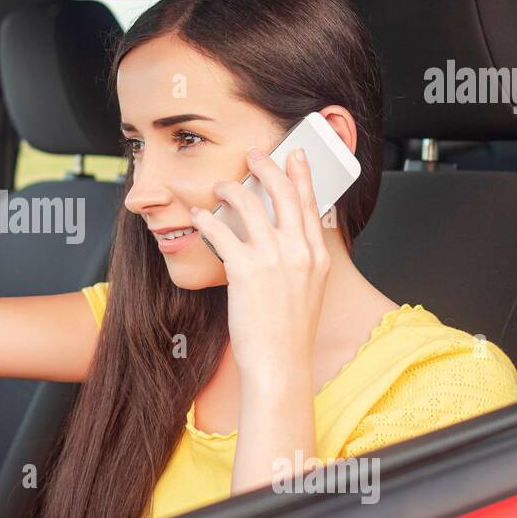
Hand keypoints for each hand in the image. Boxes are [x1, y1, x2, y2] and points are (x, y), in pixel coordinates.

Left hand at [190, 147, 329, 390]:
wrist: (280, 363)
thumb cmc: (289, 334)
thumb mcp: (310, 291)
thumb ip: (302, 261)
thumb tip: (288, 240)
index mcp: (317, 256)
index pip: (310, 203)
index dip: (301, 175)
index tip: (295, 155)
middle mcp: (299, 252)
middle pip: (283, 193)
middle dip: (266, 166)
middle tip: (253, 155)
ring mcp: (273, 259)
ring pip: (248, 205)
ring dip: (231, 189)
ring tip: (220, 187)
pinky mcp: (245, 270)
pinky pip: (221, 231)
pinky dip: (207, 219)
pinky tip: (199, 217)